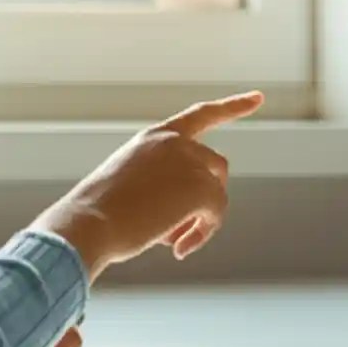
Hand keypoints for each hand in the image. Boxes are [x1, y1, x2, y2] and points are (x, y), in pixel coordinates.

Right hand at [32, 91, 263, 279]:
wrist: (88, 223)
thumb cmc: (98, 214)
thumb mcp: (129, 188)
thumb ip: (162, 188)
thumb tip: (188, 216)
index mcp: (153, 138)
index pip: (201, 115)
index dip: (232, 107)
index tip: (258, 97)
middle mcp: (175, 143)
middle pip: (216, 165)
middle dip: (206, 196)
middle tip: (178, 230)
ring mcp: (189, 162)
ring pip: (217, 192)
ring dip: (201, 219)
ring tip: (172, 240)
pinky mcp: (200, 187)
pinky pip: (216, 214)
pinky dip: (201, 234)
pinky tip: (178, 249)